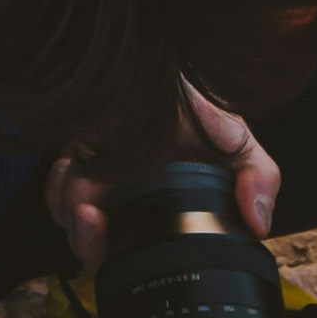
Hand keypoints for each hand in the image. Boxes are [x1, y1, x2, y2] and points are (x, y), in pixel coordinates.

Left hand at [44, 76, 282, 254]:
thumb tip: (260, 223)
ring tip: (86, 198)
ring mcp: (99, 181)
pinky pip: (56, 192)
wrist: (154, 55)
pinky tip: (70, 167)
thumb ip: (259, 175)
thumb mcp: (235, 138)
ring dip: (73, 216)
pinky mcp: (74, 161)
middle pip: (102, 248)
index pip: (145, 254)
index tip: (126, 257)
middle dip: (91, 245)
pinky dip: (57, 188)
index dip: (131, 262)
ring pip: (74, 224)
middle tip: (93, 221)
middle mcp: (129, 199)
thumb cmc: (191, 99)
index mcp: (164, 205)